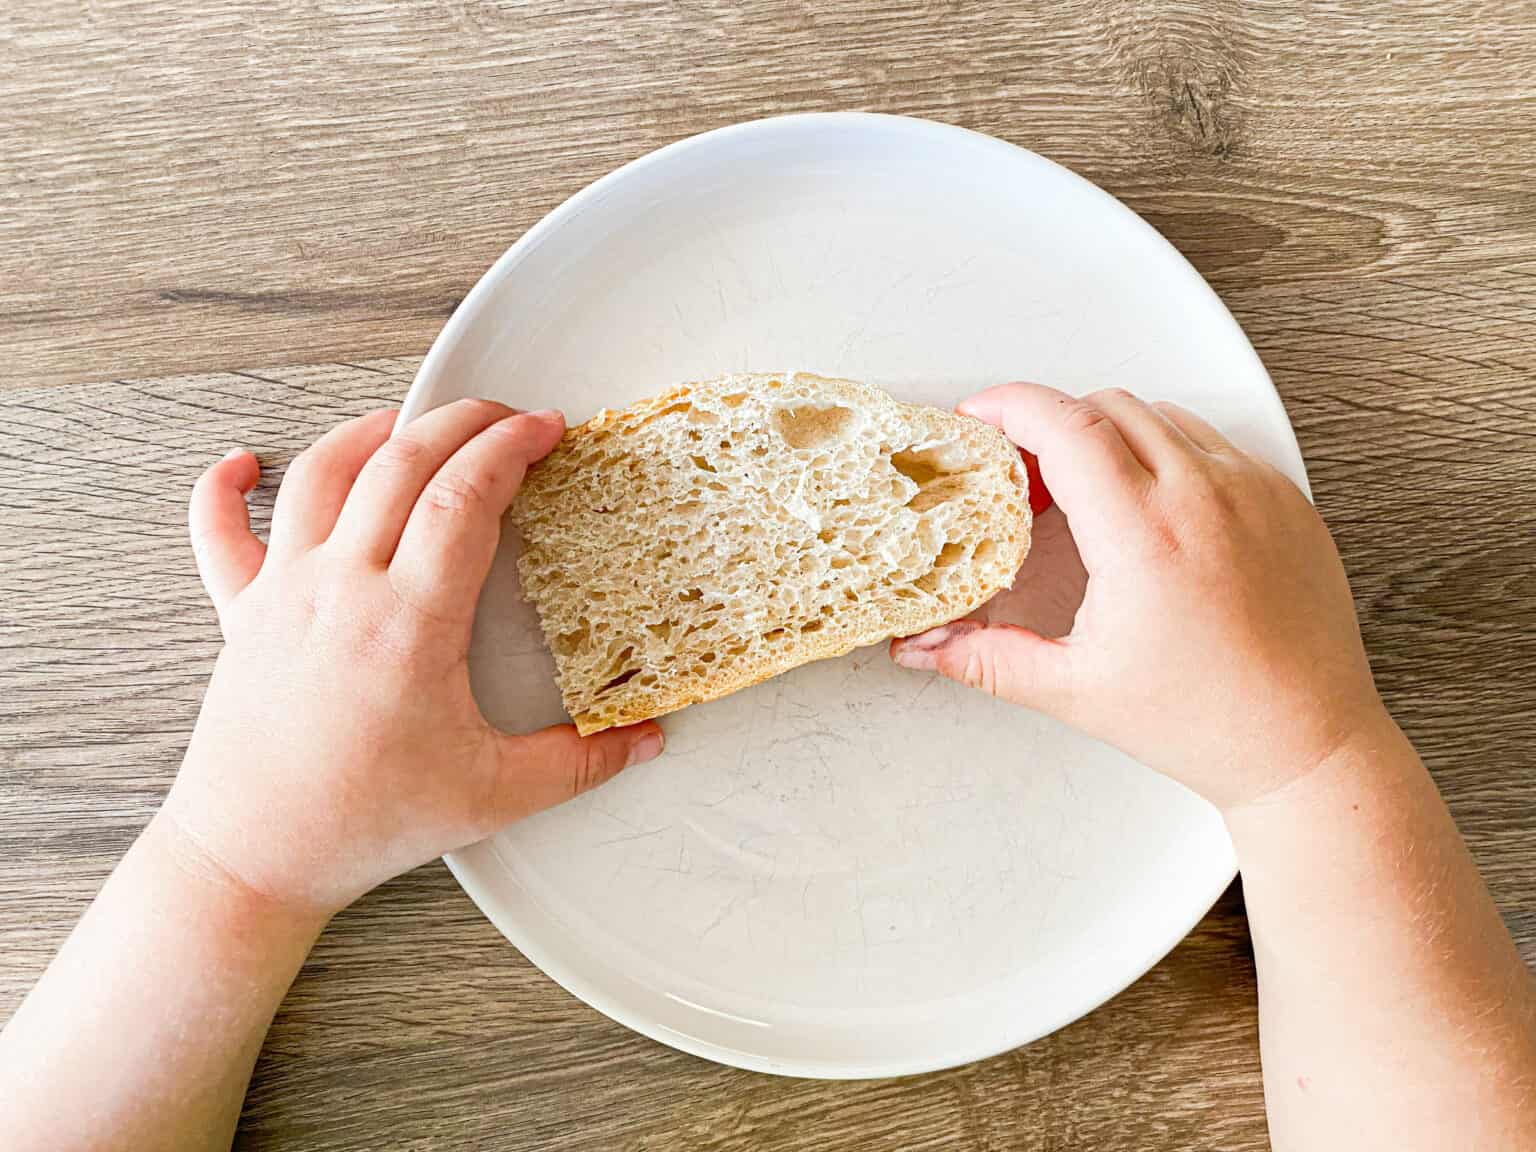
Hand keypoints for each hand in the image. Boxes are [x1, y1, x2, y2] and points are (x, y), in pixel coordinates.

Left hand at [164, 400, 662, 917]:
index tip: (546, 430)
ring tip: (416, 424)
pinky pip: (219, 530)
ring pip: (322, 473)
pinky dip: (227, 487)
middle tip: (505, 416)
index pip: (466, 496)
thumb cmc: (364, 823)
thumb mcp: (493, 795)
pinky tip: (246, 465)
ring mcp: (284, 591)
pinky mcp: (241, 613)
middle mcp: (342, 586)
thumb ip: (580, 763)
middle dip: (462, 421)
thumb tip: (645, 741)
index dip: (512, 447)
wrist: (254, 855)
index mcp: (409, 620)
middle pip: (402, 461)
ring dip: (374, 432)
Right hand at [891, 382, 1385, 809]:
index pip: (1065, 425)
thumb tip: (924, 648)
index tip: (981, 418)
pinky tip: (1154, 511)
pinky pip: (1215, 444)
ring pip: (1163, 415)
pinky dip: (1170, 455)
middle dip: (1054, 422)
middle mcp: (1203, 497)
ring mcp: (1253, 491)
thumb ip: (987, 659)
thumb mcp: (1077, 690)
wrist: (1307, 744)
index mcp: (1144, 536)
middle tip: (1025, 472)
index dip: (1010, 406)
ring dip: (1113, 434)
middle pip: (1107, 406)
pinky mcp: (1286, 500)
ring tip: (1090, 494)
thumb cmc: (1207, 721)